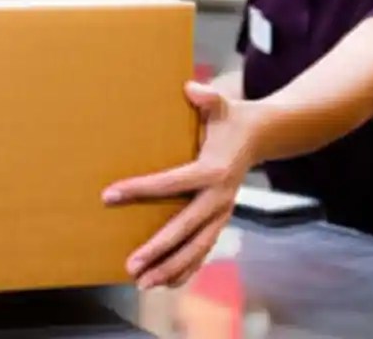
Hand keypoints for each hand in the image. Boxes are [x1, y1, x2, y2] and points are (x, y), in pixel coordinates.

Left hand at [103, 81, 258, 288]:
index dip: (139, 188)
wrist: (263, 135)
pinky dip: (187, 269)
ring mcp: (222, 213)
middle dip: (158, 249)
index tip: (109, 195)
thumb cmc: (232, 118)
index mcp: (213, 171)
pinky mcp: (220, 220)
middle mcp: (219, 198)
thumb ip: (208, 97)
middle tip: (130, 264)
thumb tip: (191, 88)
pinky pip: (203, 249)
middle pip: (185, 229)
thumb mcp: (222, 103)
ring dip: (170, 268)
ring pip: (195, 248)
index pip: (171, 183)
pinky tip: (166, 284)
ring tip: (143, 283)